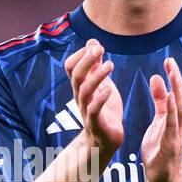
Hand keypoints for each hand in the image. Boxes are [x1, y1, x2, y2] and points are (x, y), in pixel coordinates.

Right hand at [64, 39, 122, 155]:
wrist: (106, 139)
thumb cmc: (105, 109)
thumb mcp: (102, 84)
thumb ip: (96, 65)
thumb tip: (93, 42)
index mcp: (80, 86)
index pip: (70, 66)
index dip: (80, 54)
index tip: (96, 46)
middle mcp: (80, 96)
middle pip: (76, 75)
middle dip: (86, 60)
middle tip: (101, 49)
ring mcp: (86, 110)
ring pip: (84, 91)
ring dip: (96, 76)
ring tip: (110, 65)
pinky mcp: (95, 123)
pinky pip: (94, 110)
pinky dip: (100, 98)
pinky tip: (109, 89)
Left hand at [141, 57, 181, 181]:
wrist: (164, 177)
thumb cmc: (161, 149)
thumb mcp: (158, 120)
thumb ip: (159, 100)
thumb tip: (156, 77)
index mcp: (175, 116)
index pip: (175, 93)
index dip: (173, 76)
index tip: (169, 60)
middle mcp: (179, 123)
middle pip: (180, 97)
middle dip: (176, 79)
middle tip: (171, 61)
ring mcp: (176, 133)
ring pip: (179, 108)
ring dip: (176, 91)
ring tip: (173, 74)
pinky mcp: (170, 144)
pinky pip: (172, 125)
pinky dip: (172, 112)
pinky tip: (170, 100)